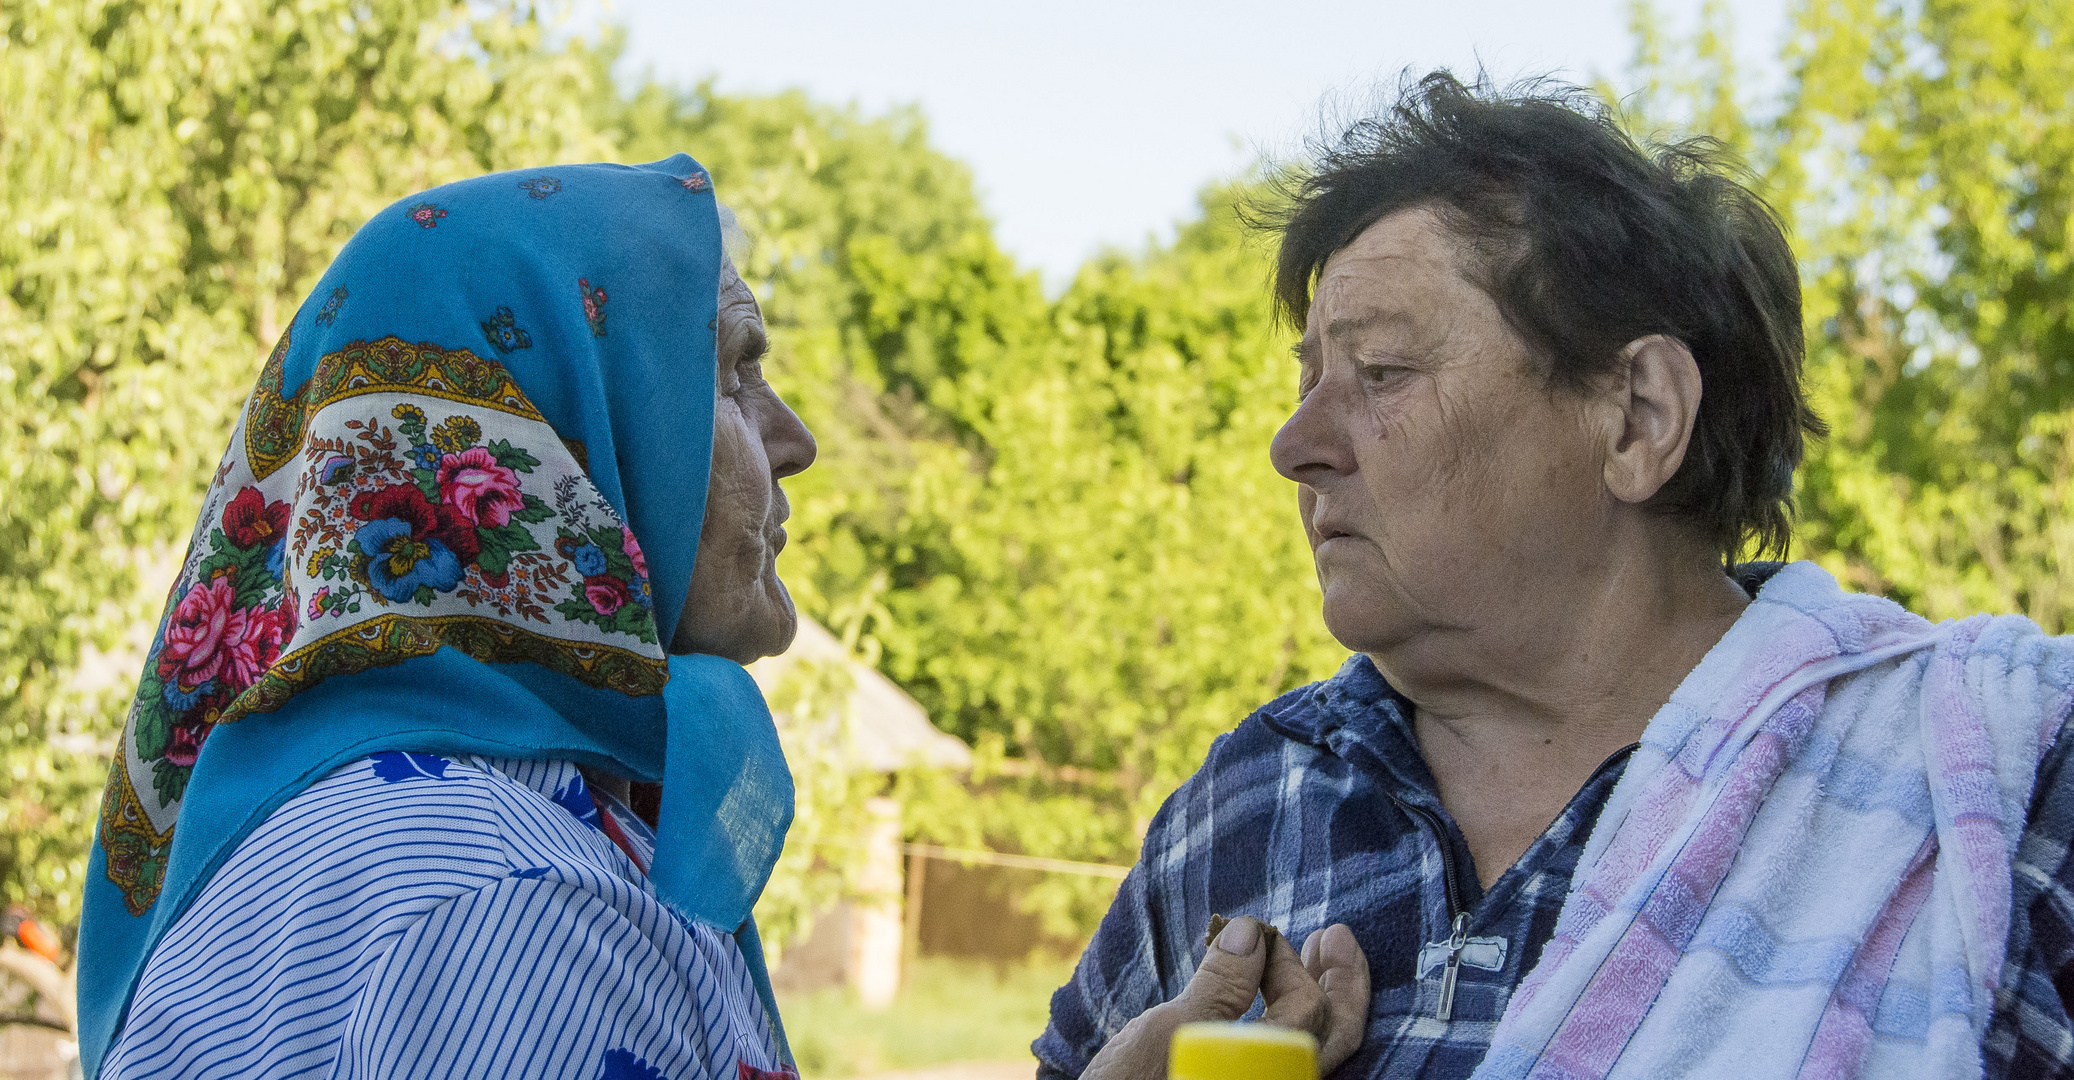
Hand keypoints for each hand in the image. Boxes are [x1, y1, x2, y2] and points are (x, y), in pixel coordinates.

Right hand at [1080, 917, 1370, 1079]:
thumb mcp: (1167, 1034)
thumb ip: (1218, 986)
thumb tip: (1250, 933)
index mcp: (1268, 1074)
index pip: (1307, 1009)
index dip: (1288, 963)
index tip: (1256, 933)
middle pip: (1335, 1035)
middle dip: (1339, 981)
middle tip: (1336, 935)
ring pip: (1320, 1049)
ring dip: (1321, 996)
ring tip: (1321, 954)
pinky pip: (1295, 1058)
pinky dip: (1296, 1020)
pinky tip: (1281, 999)